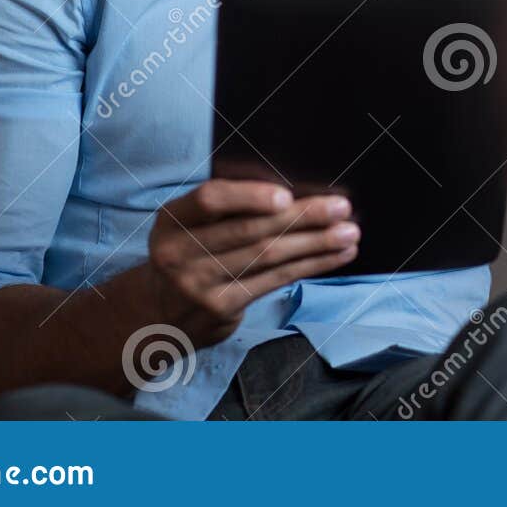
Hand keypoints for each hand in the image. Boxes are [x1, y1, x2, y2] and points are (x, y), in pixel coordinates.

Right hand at [141, 179, 358, 346]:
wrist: (157, 315)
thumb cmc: (189, 254)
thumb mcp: (188, 227)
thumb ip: (224, 210)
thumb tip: (295, 191)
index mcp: (173, 220)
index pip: (210, 200)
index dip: (248, 196)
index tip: (287, 194)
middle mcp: (181, 252)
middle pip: (251, 231)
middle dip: (302, 217)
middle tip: (341, 207)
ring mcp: (201, 284)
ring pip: (269, 257)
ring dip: (316, 243)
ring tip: (349, 232)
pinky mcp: (223, 308)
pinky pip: (275, 280)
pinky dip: (311, 265)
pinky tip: (336, 256)